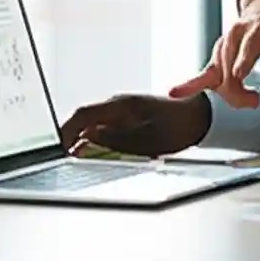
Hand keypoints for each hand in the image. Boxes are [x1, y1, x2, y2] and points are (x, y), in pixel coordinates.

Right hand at [60, 93, 210, 157]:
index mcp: (121, 105)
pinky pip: (105, 126)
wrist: (201, 118)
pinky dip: (96, 138)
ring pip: (93, 122)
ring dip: (82, 138)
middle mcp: (119, 104)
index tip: (57, 146)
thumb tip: (87, 138)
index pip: (83, 114)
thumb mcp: (146, 139)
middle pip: (84, 118)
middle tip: (63, 156)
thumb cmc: (179, 127)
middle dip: (70, 136)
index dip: (66, 130)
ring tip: (74, 156)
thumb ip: (115, 139)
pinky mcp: (129, 116)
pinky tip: (94, 150)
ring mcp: (123, 109)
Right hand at [170, 0, 259, 108]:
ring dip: (228, 92)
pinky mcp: (218, 52)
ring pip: (217, 72)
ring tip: (248, 100)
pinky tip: (175, 92)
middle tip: (256, 100)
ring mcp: (225, 43)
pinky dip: (191, 82)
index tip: (239, 75)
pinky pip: (205, 70)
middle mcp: (237, 34)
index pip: (248, 44)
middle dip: (238, 89)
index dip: (242, 60)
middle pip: (228, 65)